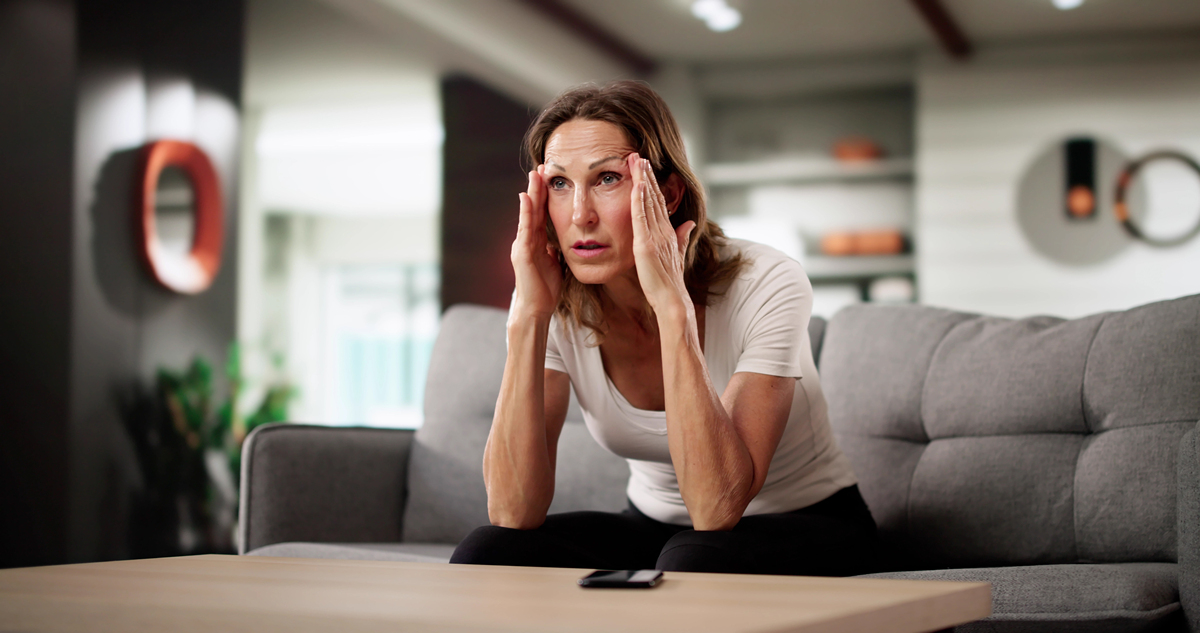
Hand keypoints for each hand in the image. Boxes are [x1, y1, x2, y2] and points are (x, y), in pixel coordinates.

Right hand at [510, 166, 562, 319]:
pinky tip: (527, 199)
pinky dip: (525, 213)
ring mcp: (522, 245)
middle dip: (537, 188)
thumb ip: (554, 249)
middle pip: (533, 209)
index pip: (541, 213)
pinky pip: (524, 229)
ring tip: (534, 175)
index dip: (545, 195)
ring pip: (528, 214)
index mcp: (536, 241)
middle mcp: (527, 239)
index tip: (550, 176)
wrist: (535, 308)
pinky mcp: (522, 254)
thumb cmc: (545, 288)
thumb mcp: (554, 263)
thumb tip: (561, 238)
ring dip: (531, 194)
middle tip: (541, 166)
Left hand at [629, 153, 695, 316]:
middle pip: (654, 196)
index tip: (646, 167)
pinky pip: (642, 218)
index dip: (653, 183)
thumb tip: (688, 223)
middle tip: (639, 154)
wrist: (672, 300)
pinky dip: (640, 200)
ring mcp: (656, 236)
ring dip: (643, 180)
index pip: (659, 202)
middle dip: (647, 175)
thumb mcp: (676, 255)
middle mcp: (664, 230)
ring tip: (637, 160)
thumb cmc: (670, 282)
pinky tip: (638, 184)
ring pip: (648, 202)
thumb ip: (682, 237)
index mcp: (669, 232)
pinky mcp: (646, 244)